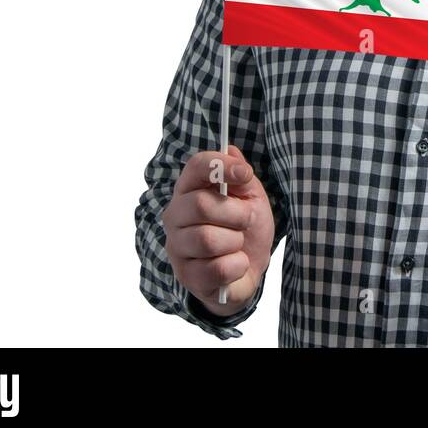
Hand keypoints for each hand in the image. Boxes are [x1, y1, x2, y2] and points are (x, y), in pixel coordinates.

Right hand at [161, 144, 274, 316]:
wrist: (249, 269)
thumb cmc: (245, 229)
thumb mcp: (251, 197)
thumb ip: (241, 175)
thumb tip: (230, 151)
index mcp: (190, 190)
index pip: (196, 166)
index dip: (221, 165)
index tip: (245, 173)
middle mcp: (175, 216)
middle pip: (201, 205)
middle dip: (237, 213)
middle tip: (246, 220)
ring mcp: (177, 247)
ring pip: (207, 239)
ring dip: (236, 241)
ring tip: (237, 243)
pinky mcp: (186, 276)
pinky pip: (217, 268)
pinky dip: (237, 265)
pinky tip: (235, 263)